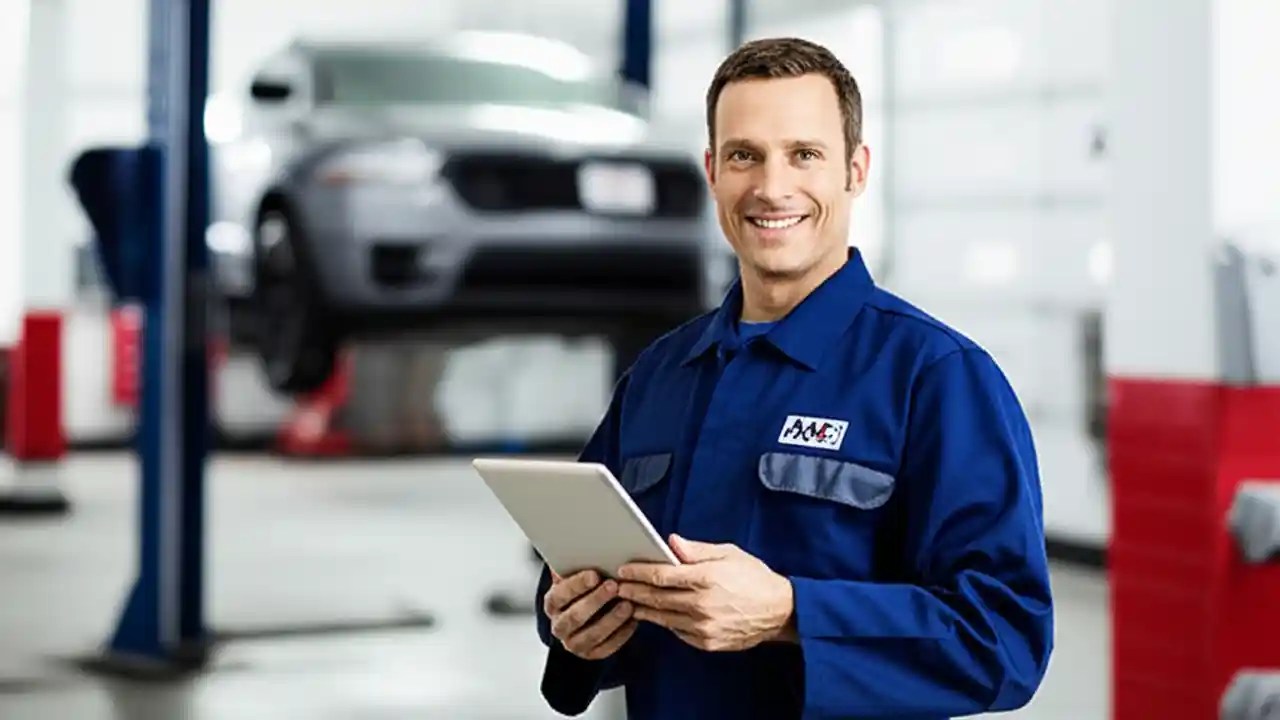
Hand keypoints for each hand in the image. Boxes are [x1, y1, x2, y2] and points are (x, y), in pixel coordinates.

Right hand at [543, 568, 637, 660]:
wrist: (590, 611)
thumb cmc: (586, 587)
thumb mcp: (578, 574)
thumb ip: (578, 564)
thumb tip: (582, 546)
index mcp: (553, 603)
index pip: (560, 595)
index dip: (576, 585)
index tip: (594, 575)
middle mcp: (559, 625)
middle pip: (574, 616)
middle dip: (595, 600)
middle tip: (614, 586)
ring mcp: (574, 642)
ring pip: (592, 634)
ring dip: (611, 619)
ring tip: (628, 604)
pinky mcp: (591, 654)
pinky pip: (607, 648)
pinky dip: (621, 634)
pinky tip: (633, 620)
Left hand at [615, 534, 796, 651]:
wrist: (780, 611)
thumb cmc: (755, 579)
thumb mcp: (729, 554)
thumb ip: (697, 550)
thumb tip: (671, 543)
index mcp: (706, 578)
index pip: (661, 575)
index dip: (638, 572)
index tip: (624, 569)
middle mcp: (701, 604)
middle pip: (656, 598)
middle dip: (633, 591)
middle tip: (617, 586)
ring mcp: (703, 626)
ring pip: (663, 618)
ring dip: (642, 609)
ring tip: (629, 602)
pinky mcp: (706, 642)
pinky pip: (677, 631)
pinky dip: (664, 622)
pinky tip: (654, 615)